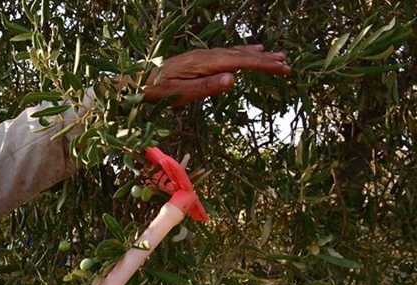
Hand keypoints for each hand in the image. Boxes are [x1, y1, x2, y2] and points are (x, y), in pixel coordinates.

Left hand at [137, 45, 290, 105]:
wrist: (135, 81)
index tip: (282, 68)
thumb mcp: (181, 93)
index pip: (239, 62)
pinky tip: (248, 52)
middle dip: (265, 59)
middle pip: (240, 55)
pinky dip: (242, 53)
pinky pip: (226, 54)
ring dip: (255, 54)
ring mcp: (202, 56)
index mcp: (204, 63)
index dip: (262, 65)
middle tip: (287, 63)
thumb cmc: (156, 92)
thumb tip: (234, 78)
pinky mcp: (198, 60)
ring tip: (275, 56)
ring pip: (234, 53)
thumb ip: (207, 87)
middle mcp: (205, 55)